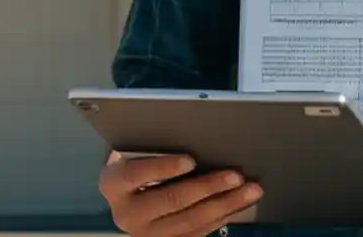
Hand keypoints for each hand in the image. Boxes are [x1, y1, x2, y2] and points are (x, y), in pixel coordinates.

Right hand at [99, 151, 262, 236]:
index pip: (134, 174)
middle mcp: (125, 213)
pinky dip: (221, 218)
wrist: (127, 195)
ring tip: (249, 190)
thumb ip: (154, 147)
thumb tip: (196, 135)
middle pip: (171, 200)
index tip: (190, 159)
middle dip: (208, 187)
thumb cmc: (136, 162)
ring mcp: (145, 234)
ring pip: (189, 221)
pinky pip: (196, 233)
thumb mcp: (135, 152)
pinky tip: (238, 205)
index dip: (163, 167)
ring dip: (225, 205)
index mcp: (113, 183)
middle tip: (235, 175)